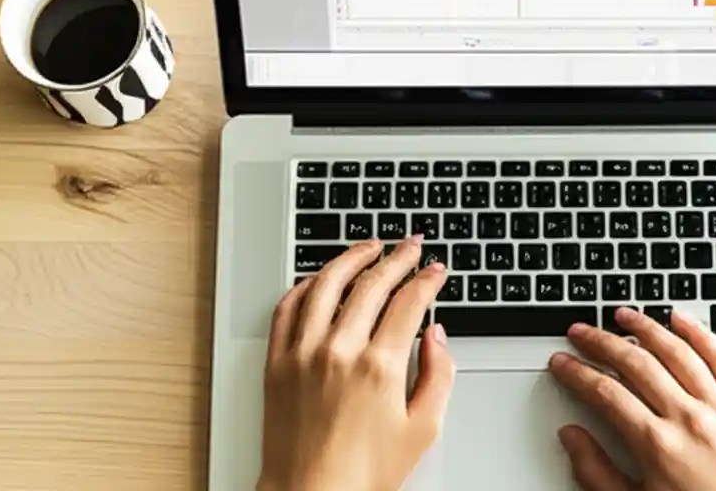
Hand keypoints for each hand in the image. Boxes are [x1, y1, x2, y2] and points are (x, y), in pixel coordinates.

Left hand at [257, 236, 454, 490]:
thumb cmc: (362, 474)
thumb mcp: (423, 430)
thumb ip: (438, 376)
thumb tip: (436, 337)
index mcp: (380, 367)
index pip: (410, 301)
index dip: (428, 279)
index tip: (436, 271)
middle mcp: (339, 351)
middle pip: (373, 283)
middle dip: (398, 257)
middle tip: (411, 246)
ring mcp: (303, 353)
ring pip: (327, 284)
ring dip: (351, 257)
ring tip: (369, 247)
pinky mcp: (276, 363)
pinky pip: (288, 308)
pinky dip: (306, 285)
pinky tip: (321, 279)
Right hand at [549, 308, 715, 490]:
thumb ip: (597, 471)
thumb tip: (571, 438)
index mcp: (657, 445)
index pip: (605, 393)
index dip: (577, 373)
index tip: (562, 363)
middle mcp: (689, 419)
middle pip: (636, 364)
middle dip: (601, 342)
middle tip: (581, 332)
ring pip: (677, 352)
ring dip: (646, 327)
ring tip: (624, 315)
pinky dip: (699, 334)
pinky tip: (681, 320)